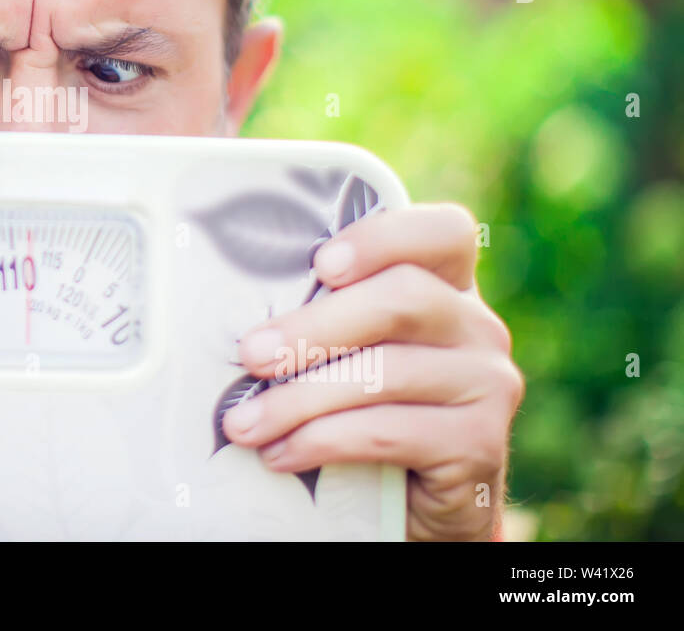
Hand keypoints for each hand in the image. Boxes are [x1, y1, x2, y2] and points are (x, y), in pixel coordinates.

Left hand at [220, 204, 523, 540]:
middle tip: (251, 354)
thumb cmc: (369, 409)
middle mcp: (479, 327)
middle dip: (313, 328)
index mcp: (449, 288)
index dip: (384, 237)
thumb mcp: (352, 354)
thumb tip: (245, 322)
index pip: (443, 233)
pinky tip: (280, 453)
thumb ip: (326, 318)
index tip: (321, 264)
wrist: (419, 500)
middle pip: (402, 299)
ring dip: (299, 398)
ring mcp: (488, 384)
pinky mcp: (481, 444)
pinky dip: (322, 442)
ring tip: (245, 422)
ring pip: (386, 373)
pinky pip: (389, 433)